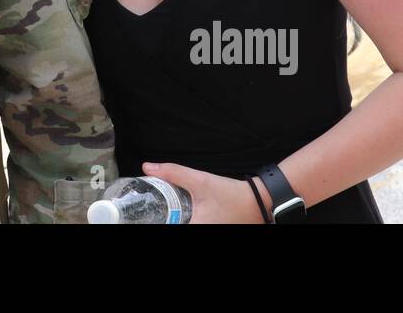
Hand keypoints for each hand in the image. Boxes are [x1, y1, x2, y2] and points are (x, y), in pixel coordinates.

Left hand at [143, 162, 268, 223]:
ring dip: (172, 220)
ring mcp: (207, 232)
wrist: (258, 201)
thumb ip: (174, 173)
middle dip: (162, 219)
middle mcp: (200, 234)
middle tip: (152, 210)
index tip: (144, 214)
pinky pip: (192, 226)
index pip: (167, 228)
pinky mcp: (211, 230)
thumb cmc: (232, 195)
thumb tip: (148, 167)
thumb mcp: (201, 181)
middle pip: (172, 227)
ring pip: (181, 226)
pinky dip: (182, 220)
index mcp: (195, 229)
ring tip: (162, 211)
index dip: (154, 221)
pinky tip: (177, 214)